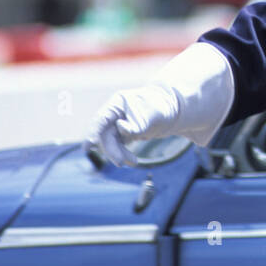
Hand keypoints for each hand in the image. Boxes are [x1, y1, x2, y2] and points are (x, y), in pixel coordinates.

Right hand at [85, 42, 235, 166]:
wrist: (177, 109)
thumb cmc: (165, 108)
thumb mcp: (153, 116)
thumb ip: (137, 123)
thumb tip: (122, 129)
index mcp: (118, 103)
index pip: (101, 119)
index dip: (93, 133)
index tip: (89, 148)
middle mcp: (116, 112)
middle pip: (105, 133)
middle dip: (111, 149)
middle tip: (121, 163)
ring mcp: (119, 122)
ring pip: (111, 142)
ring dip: (118, 154)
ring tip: (133, 163)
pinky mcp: (125, 132)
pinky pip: (118, 145)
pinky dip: (123, 153)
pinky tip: (132, 160)